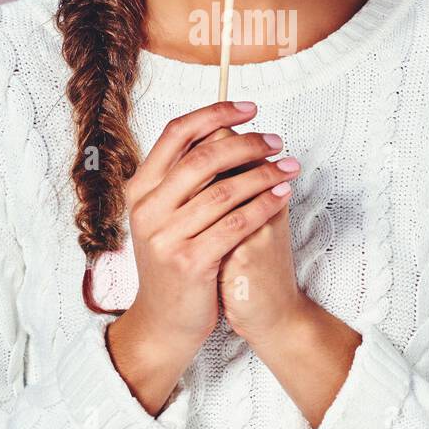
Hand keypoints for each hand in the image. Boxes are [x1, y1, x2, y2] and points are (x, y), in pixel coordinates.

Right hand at [108, 100, 296, 412]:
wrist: (165, 320)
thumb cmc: (175, 259)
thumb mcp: (167, 215)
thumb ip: (185, 178)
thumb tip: (225, 132)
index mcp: (140, 190)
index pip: (175, 134)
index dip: (214, 114)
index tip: (248, 108)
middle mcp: (147, 209)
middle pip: (203, 158)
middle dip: (247, 143)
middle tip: (276, 140)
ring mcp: (166, 237)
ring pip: (224, 191)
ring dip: (263, 173)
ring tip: (289, 165)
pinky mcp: (190, 263)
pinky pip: (236, 224)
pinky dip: (265, 204)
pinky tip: (284, 194)